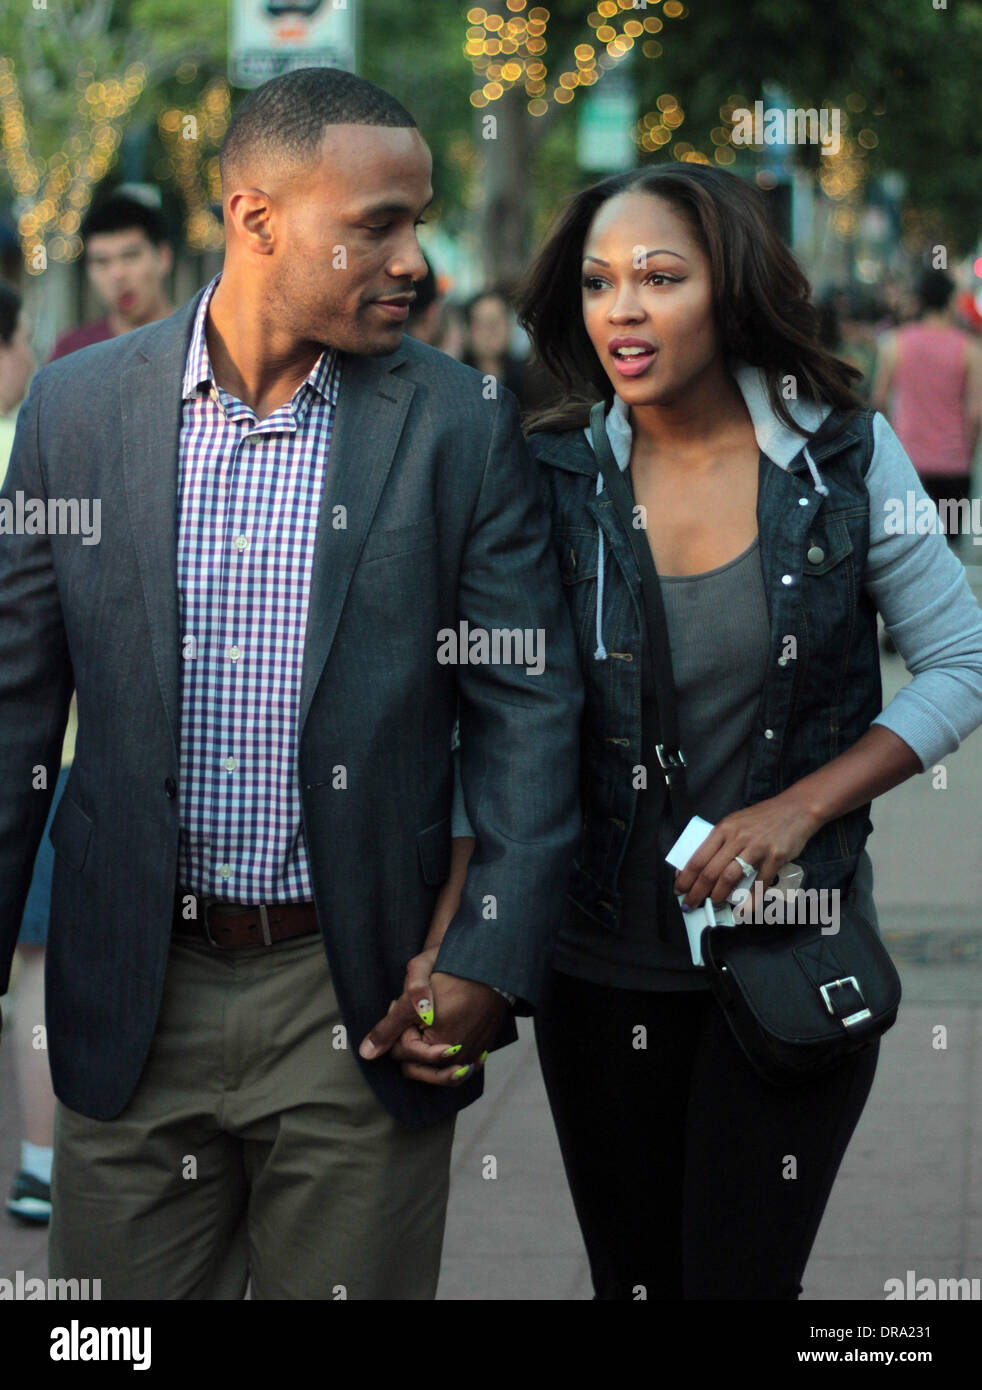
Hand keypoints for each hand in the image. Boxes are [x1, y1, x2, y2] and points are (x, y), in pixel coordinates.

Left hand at [359, 968, 507, 1086]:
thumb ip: (389, 1027)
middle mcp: (457, 1059)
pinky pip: (455, 1068)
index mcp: (438, 1046)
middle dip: (410, 1042)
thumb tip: (366, 1055)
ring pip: (435, 1072)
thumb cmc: (450, 972)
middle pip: (415, 1067)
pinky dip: (444, 1059)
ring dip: (425, 1053)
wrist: (488, 965)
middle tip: (417, 1012)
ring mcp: (471, 1058)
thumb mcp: (412, 993)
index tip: (404, 1002)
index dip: (397, 1025)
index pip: (400, 1052)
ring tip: (427, 1025)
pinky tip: (441, 1039)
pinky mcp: (481, 1052)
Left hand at [673, 792, 822, 909]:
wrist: (796, 808)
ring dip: (719, 895)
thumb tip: (702, 865)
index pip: (698, 857)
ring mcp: (757, 847)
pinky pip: (760, 882)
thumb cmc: (763, 818)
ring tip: (714, 904)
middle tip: (691, 904)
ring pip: (730, 877)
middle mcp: (737, 837)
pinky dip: (751, 899)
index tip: (678, 889)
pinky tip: (745, 909)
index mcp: (724, 829)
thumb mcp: (736, 822)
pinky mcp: (775, 856)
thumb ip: (720, 841)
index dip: (686, 877)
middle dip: (697, 892)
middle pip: (710, 871)